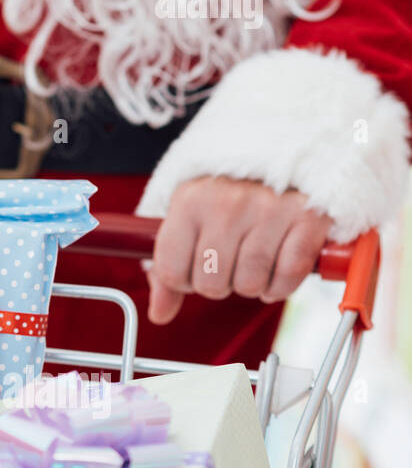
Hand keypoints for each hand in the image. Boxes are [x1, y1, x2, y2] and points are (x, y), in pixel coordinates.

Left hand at [147, 176, 332, 324]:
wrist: (280, 153)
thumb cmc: (226, 196)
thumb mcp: (187, 219)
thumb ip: (168, 268)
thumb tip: (160, 314)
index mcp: (189, 201)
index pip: (172, 272)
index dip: (183, 281)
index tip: (195, 267)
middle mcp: (227, 203)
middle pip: (211, 284)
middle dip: (219, 284)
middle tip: (230, 262)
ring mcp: (269, 209)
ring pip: (250, 285)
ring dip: (252, 285)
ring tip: (255, 261)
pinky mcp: (307, 218)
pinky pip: (288, 277)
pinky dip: (282, 285)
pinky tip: (277, 267)